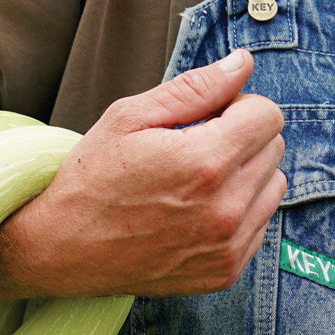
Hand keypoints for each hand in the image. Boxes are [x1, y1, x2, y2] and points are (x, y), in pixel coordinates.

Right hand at [0, 49, 286, 298]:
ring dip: (245, 176)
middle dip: (241, 139)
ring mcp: (226, 246)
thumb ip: (193, 88)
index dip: (236, 107)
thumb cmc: (90, 180)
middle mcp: (223, 208)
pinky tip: (195, 213)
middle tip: (193, 149)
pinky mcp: (224, 272)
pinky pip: (259, 225)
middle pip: (273, 149)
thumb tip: (244, 63)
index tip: (205, 118)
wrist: (61, 250)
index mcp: (203, 162)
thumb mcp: (127, 119)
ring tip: (195, 183)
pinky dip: (237, 213)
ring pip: (272, 188)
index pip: (267, 115)